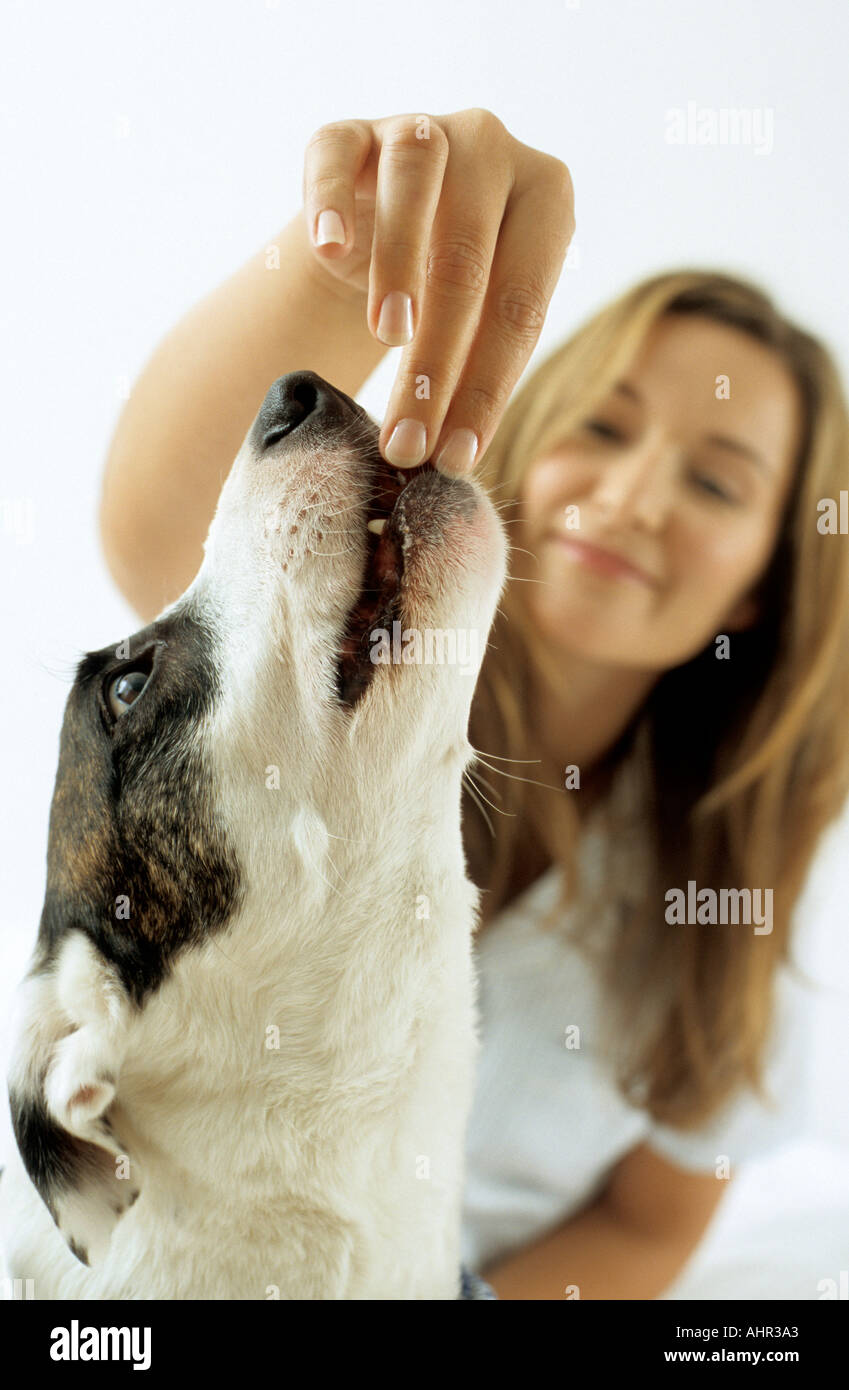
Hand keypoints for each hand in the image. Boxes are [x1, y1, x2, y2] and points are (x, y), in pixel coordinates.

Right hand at [301, 108, 574, 474]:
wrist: (378, 228)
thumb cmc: (447, 292)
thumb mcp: (478, 325)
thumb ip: (476, 374)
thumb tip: (452, 464)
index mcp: (547, 202)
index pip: (519, 308)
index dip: (487, 390)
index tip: (454, 459)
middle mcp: (493, 150)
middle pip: (468, 260)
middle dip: (436, 362)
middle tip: (407, 440)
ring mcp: (421, 130)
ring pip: (415, 185)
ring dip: (401, 264)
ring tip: (388, 339)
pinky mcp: (351, 132)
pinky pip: (337, 153)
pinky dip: (329, 199)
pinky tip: (327, 249)